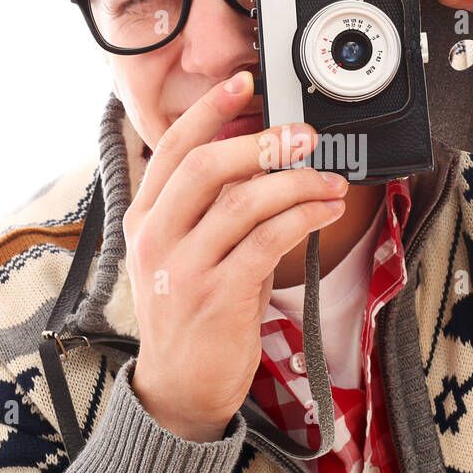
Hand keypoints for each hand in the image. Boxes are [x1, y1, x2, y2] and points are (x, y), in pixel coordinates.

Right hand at [122, 70, 347, 441]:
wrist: (179, 389)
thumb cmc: (191, 316)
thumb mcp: (186, 254)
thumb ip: (211, 211)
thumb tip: (260, 162)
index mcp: (143, 219)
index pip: (170, 149)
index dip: (209, 110)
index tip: (243, 83)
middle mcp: (155, 238)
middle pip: (205, 166)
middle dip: (262, 142)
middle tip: (304, 135)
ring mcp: (183, 268)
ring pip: (243, 201)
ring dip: (296, 183)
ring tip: (330, 181)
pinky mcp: (217, 296)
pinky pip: (266, 241)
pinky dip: (301, 218)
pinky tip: (324, 211)